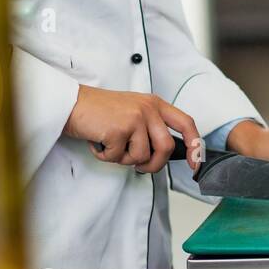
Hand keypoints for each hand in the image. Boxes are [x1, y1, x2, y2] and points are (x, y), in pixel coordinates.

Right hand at [63, 85, 202, 173]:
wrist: (73, 103)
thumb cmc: (100, 110)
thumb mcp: (133, 111)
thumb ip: (151, 127)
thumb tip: (162, 154)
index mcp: (155, 104)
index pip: (186, 123)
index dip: (194, 145)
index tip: (196, 164)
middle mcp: (148, 108)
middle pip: (166, 147)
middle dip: (153, 164)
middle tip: (139, 165)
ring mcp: (134, 118)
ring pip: (142, 156)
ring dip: (124, 159)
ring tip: (111, 144)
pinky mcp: (119, 130)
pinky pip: (119, 158)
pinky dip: (106, 156)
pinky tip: (99, 142)